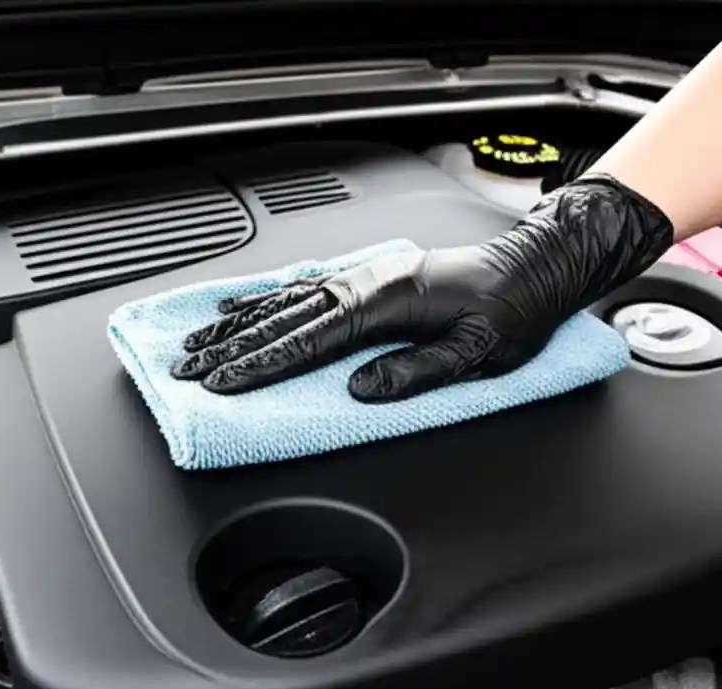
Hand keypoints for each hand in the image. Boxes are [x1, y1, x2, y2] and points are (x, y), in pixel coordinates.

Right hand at [172, 174, 673, 401]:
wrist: (534, 266)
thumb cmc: (513, 311)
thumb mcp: (479, 353)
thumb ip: (418, 372)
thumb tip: (362, 390)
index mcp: (388, 302)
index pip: (309, 341)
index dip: (262, 365)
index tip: (224, 383)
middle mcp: (367, 283)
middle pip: (284, 320)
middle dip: (231, 348)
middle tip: (187, 370)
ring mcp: (363, 276)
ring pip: (285, 302)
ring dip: (237, 326)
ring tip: (195, 345)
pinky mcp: (366, 277)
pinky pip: (302, 288)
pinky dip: (264, 300)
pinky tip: (238, 309)